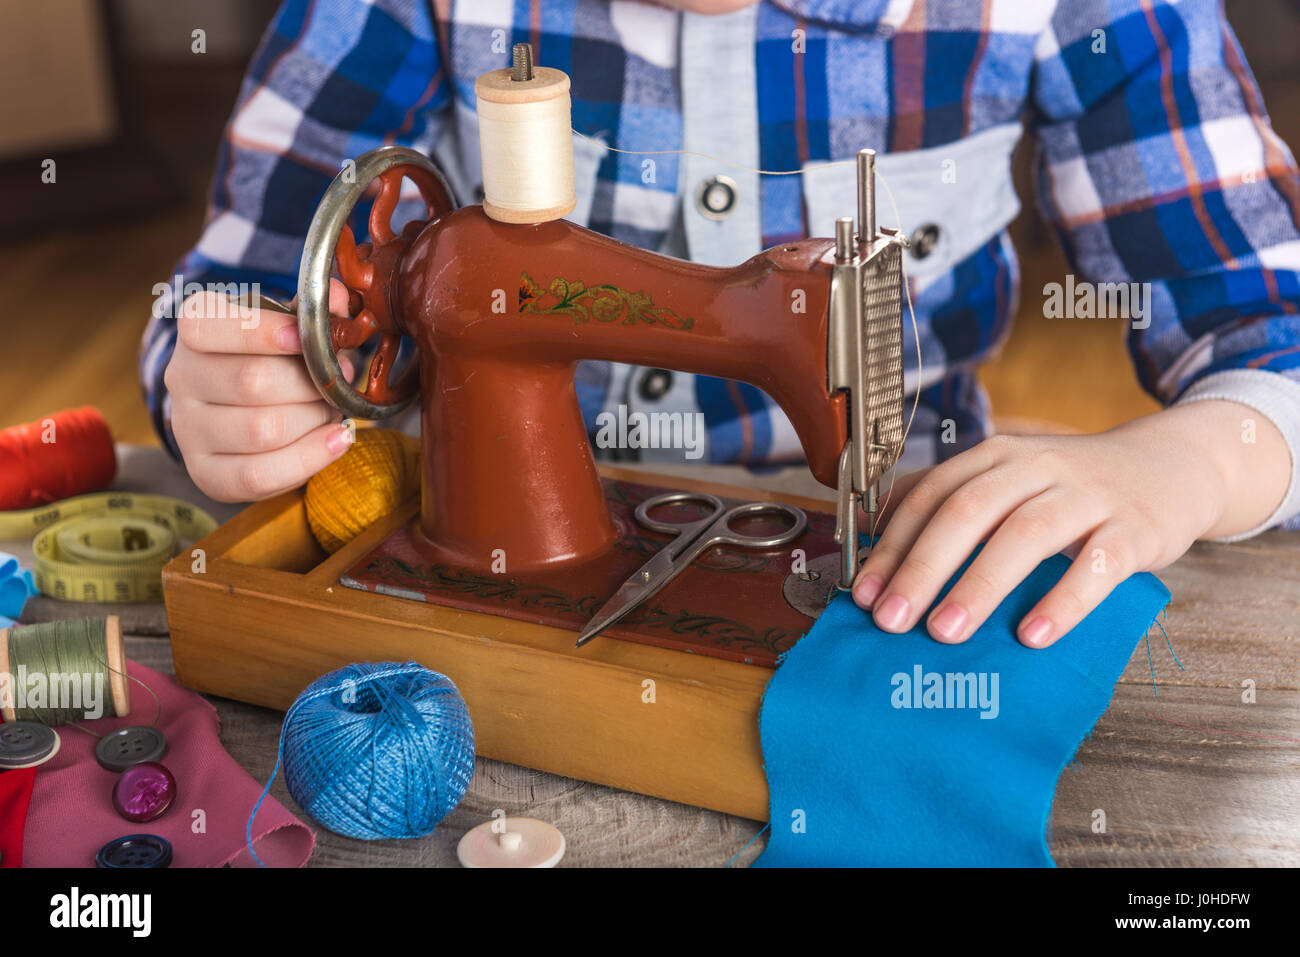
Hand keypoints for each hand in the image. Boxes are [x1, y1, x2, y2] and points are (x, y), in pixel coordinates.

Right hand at [165, 281, 354, 501]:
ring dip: (313, 420)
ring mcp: (188, 429)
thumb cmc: (273, 360)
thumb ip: (315, 311)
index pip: (210, 327)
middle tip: (336, 383)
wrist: (244, 414)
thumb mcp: (290, 326)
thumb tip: (339, 298)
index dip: (262, 332)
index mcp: (195, 329)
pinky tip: (338, 439)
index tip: (304, 336)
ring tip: (332, 411)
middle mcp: (181, 377)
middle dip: (309, 384)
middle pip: (253, 381)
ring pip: (261, 430)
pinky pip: (258, 474)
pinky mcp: (205, 473)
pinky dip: (309, 458)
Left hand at [851, 403, 1288, 647]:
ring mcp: (1086, 496)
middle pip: (967, 513)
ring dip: (979, 586)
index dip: (893, 545)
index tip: (864, 594)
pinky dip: (1063, 601)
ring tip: (945, 633)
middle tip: (891, 621)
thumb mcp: (1006, 480)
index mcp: (994, 457)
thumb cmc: (1069, 489)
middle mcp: (1035, 467)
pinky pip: (1097, 566)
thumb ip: (948, 502)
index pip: (931, 496)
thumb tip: (873, 539)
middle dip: (921, 570)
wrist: (1171, 466)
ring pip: (1025, 535)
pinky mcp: (1134, 529)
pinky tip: (1033, 635)